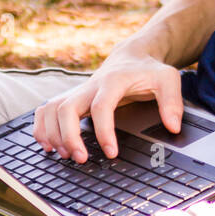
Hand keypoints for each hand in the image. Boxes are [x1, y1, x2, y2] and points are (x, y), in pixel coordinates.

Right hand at [32, 54, 182, 162]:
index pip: (101, 106)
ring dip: (52, 133)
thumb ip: (172, 101)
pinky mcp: (71, 98)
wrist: (132, 57)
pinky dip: (41, 127)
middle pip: (66, 107)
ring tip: (64, 155)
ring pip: (51, 109)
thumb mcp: (168, 79)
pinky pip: (45, 110)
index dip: (104, 131)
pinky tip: (47, 145)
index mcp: (112, 81)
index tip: (111, 152)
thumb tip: (173, 127)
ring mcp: (77, 92)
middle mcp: (89, 86)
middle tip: (80, 158)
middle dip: (69, 136)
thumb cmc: (148, 70)